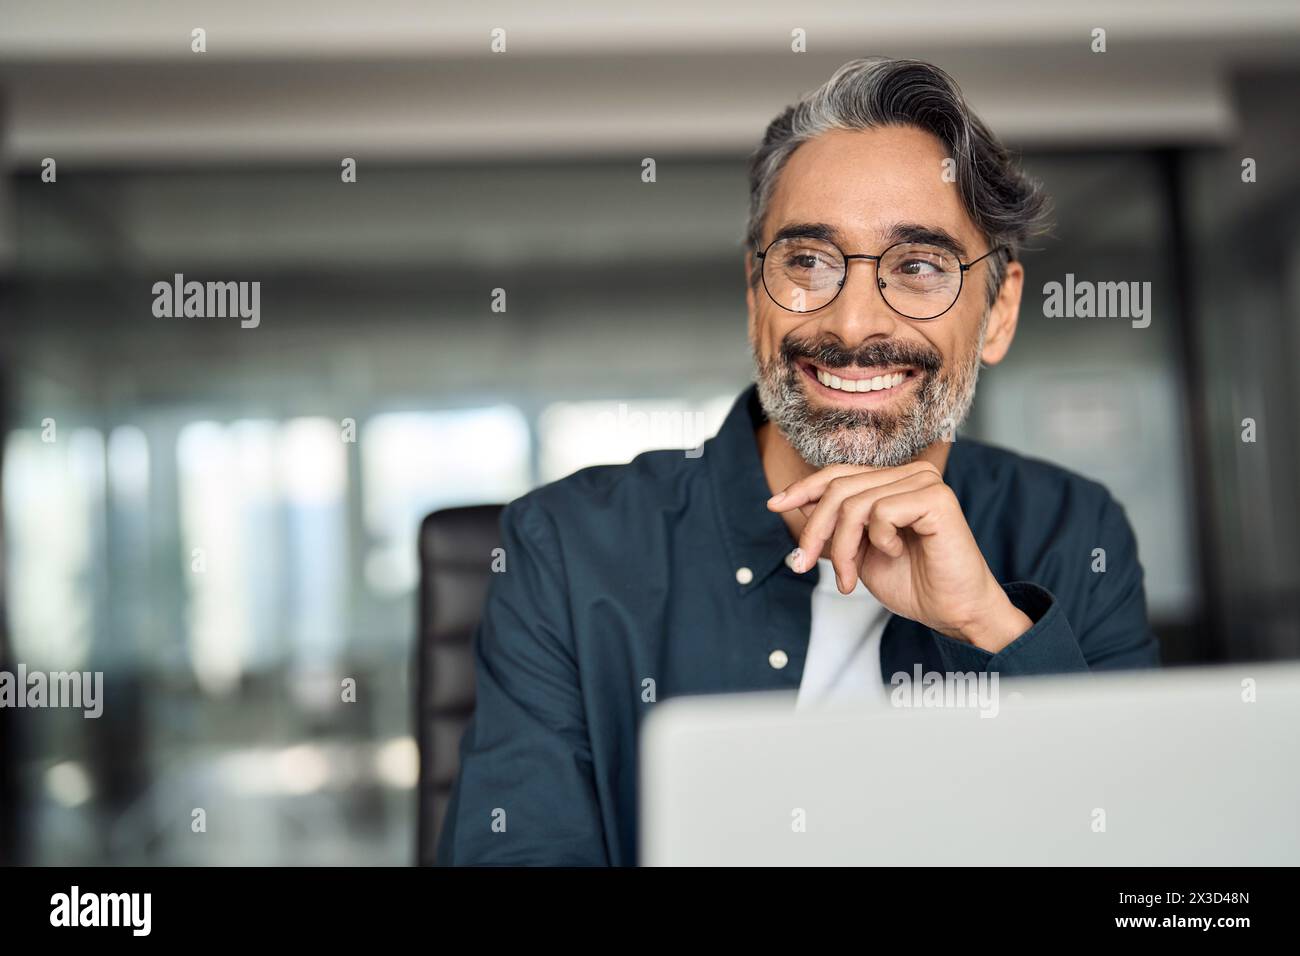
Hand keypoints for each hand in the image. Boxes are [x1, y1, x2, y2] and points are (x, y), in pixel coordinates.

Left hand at [767, 462, 1031, 651]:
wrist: (952, 612)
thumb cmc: (913, 583)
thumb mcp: (857, 551)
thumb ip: (834, 524)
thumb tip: (794, 500)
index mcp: (893, 481)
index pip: (838, 474)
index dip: (803, 488)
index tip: (774, 505)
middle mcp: (910, 473)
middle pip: (839, 488)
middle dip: (815, 530)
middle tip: (805, 565)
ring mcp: (924, 481)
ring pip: (855, 503)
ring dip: (843, 548)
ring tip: (851, 577)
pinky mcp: (936, 497)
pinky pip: (881, 512)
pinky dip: (879, 540)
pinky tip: (898, 552)